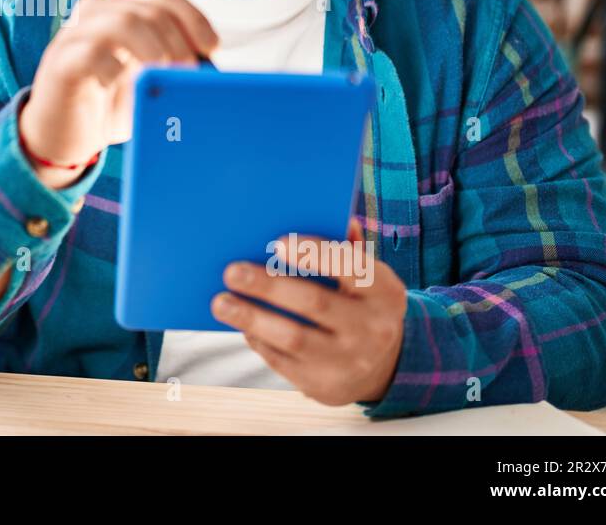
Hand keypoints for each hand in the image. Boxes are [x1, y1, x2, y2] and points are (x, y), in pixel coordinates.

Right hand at [18, 0, 217, 188]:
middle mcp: (97, 13)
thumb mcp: (148, 83)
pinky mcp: (60, 62)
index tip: (211, 49)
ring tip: (162, 78)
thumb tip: (211, 70)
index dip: (192, 19)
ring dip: (154, 51)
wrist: (63, 137)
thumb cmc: (108, 106)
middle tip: (188, 75)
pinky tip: (122, 87)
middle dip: (178, 42)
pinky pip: (91, 53)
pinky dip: (116, 70)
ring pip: (123, 22)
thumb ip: (174, 70)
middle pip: (149, 9)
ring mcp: (75, 34)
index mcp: (120, 9)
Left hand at [210, 217, 407, 405]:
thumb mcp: (367, 277)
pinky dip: (258, 340)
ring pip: (293, 337)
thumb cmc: (361, 304)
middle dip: (268, 286)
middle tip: (231, 271)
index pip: (351, 267)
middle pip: (315, 303)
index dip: (314, 254)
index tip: (276, 243)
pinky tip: (242, 323)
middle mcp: (373, 329)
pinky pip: (283, 362)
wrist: (382, 366)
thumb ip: (348, 248)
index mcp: (385, 292)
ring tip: (221, 303)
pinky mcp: (323, 386)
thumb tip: (341, 218)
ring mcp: (349, 362)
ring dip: (251, 318)